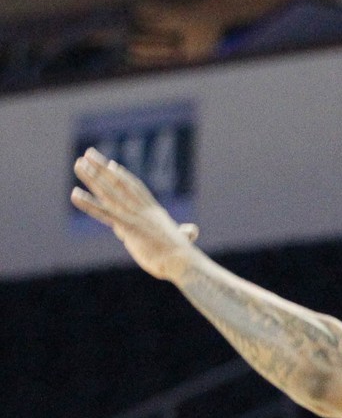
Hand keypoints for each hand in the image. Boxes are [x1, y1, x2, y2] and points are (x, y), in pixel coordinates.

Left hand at [71, 148, 199, 280]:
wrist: (183, 263)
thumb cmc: (184, 257)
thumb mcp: (183, 240)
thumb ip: (184, 233)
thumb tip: (192, 231)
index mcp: (154, 213)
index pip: (136, 189)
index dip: (122, 176)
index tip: (110, 165)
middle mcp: (143, 210)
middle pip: (119, 184)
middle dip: (103, 168)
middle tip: (88, 154)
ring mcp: (135, 218)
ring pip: (110, 194)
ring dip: (92, 178)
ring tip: (78, 164)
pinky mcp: (129, 228)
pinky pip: (104, 214)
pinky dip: (89, 204)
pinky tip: (75, 194)